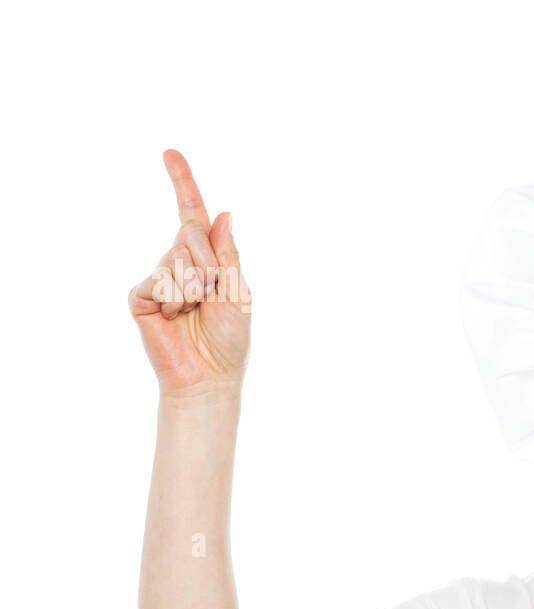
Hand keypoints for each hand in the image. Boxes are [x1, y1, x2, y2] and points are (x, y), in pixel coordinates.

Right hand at [127, 150, 250, 398]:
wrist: (208, 376)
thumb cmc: (228, 339)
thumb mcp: (238, 292)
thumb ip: (229, 255)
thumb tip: (222, 214)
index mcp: (207, 260)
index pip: (192, 216)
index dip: (182, 183)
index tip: (170, 152)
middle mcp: (180, 263)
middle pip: (191, 234)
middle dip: (210, 264)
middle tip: (212, 296)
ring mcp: (158, 279)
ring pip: (176, 258)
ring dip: (194, 287)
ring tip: (194, 313)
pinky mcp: (140, 297)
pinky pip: (157, 281)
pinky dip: (174, 299)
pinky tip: (175, 318)